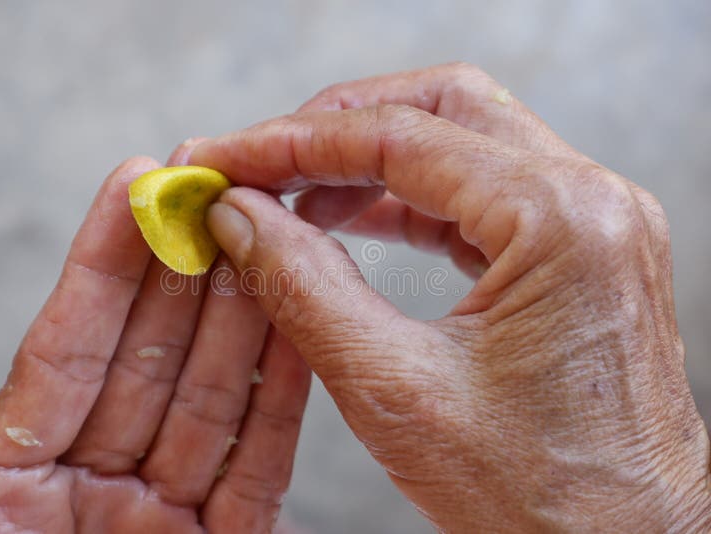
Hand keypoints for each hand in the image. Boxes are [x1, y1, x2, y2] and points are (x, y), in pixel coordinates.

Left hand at [0, 157, 310, 532]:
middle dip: (186, 267)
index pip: (71, 347)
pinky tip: (296, 334)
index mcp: (20, 478)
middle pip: (152, 357)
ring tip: (270, 240)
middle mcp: (99, 483)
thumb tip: (65, 333)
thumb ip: (19, 430)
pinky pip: (260, 465)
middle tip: (217, 193)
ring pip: (215, 396)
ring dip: (245, 313)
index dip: (107, 261)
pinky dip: (282, 396)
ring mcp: (168, 514)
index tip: (137, 183)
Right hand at [180, 63, 710, 531]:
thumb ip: (304, 286)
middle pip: (442, 109)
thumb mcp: (395, 390)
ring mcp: (591, 224)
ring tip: (293, 197)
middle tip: (262, 161)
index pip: (402, 136)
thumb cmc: (539, 499)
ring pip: (462, 143)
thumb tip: (239, 217)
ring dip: (371, 162)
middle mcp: (590, 203)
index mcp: (560, 222)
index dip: (295, 140)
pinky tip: (354, 221)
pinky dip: (409, 200)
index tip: (230, 157)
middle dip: (338, 127)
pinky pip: (482, 195)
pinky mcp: (578, 253)